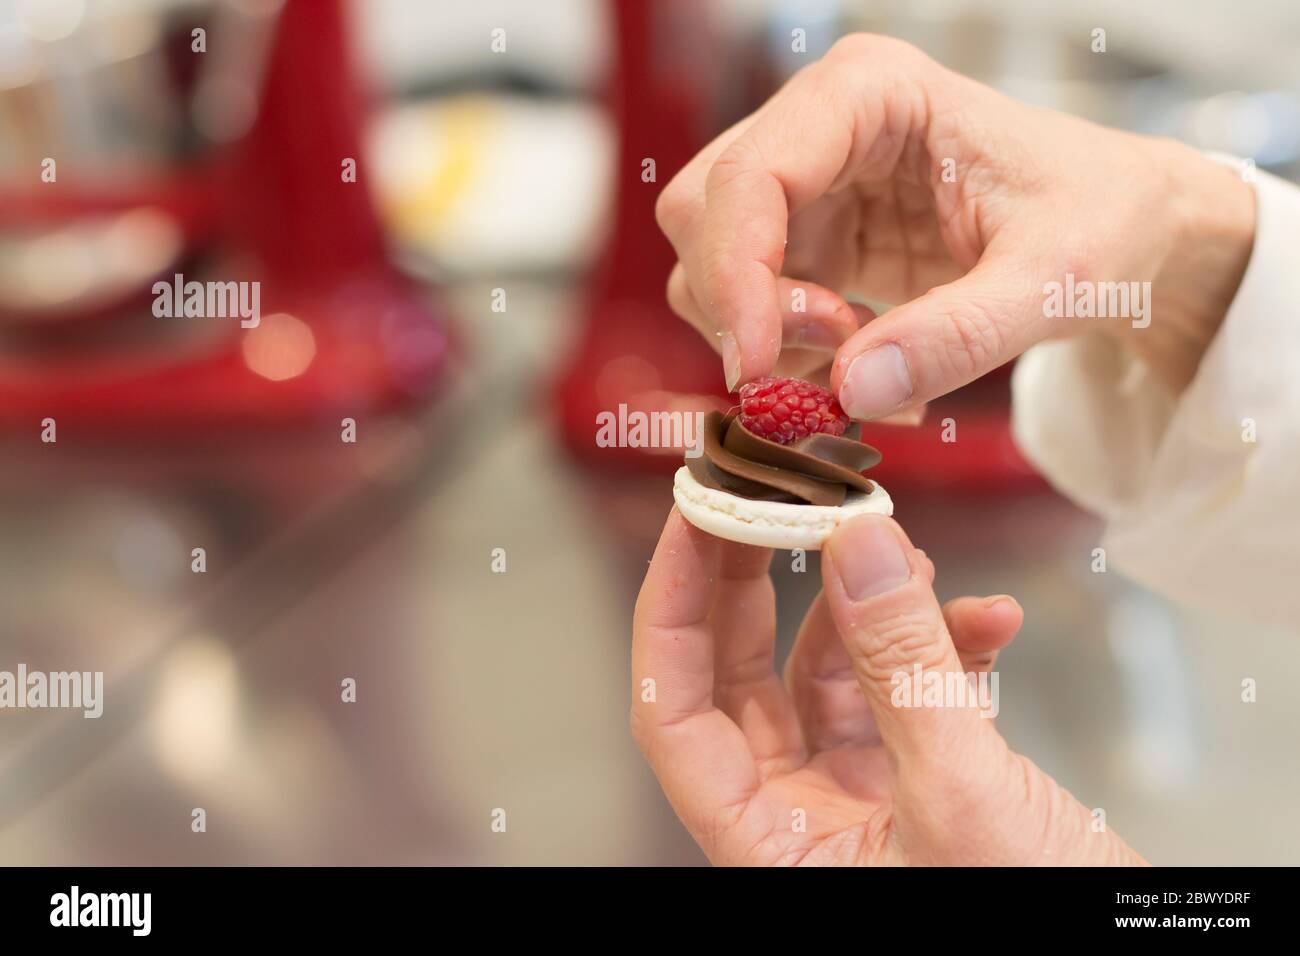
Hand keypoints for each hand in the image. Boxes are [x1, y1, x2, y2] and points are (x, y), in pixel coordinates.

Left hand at [631, 510, 1146, 864]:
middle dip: (758, 578)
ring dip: (871, 605)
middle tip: (771, 494)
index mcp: (768, 844)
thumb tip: (856, 544)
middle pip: (745, 676)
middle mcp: (801, 817)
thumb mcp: (960, 793)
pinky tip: (992, 619)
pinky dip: (947, 647)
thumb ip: (906, 667)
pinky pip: (911, 692)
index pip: (675, 711)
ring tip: (908, 551)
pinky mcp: (927, 781)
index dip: (672, 609)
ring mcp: (863, 798)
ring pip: (833, 671)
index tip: (694, 517)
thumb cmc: (1035, 928)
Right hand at [655, 34, 1254, 412]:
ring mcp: (808, 184)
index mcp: (872, 93)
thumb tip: (852, 388)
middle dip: (745, 304)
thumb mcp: (1056, 280)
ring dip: (766, 336)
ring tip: (867, 357)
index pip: (752, 173)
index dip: (735, 272)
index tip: (757, 366)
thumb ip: (961, 335)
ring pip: (711, 265)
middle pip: (705, 214)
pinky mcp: (811, 238)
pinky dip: (786, 355)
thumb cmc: (1103, 221)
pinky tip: (865, 366)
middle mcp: (820, 126)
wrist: (1120, 232)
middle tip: (833, 357)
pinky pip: (749, 304)